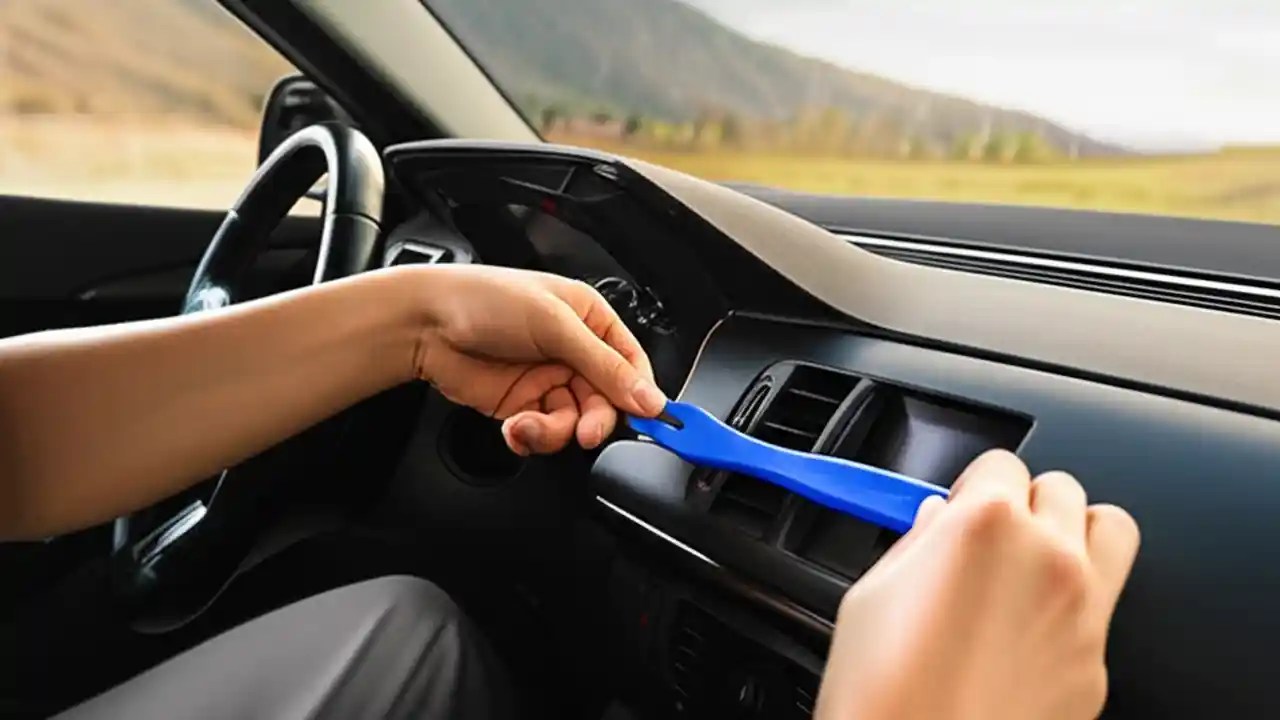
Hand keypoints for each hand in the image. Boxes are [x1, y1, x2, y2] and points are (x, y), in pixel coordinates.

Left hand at [411, 265, 666, 454]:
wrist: (424, 323)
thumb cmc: (484, 300)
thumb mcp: (554, 325)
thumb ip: (604, 365)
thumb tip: (648, 397)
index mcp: (590, 321)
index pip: (631, 364)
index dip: (641, 395)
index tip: (646, 419)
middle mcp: (573, 352)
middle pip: (606, 401)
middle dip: (595, 420)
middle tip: (586, 431)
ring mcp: (547, 380)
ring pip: (575, 422)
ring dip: (555, 431)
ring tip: (530, 423)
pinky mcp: (522, 405)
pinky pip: (543, 432)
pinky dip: (531, 437)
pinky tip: (515, 427)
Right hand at [815, 450, 1139, 719]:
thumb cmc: (881, 693)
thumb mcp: (870, 594)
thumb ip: (915, 543)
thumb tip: (934, 523)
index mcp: (986, 524)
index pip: (1002, 462)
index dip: (973, 484)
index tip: (958, 508)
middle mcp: (1048, 557)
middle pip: (1060, 488)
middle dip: (1023, 504)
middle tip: (987, 538)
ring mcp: (1083, 612)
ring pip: (1109, 530)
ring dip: (1073, 532)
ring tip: (1032, 560)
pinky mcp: (1097, 663)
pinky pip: (1105, 603)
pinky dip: (1075, 601)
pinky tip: (1028, 628)